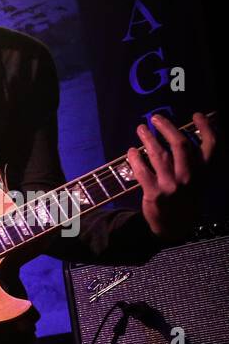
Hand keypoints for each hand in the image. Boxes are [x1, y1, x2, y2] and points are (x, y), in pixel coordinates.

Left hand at [130, 111, 215, 241]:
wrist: (174, 227)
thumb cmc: (184, 199)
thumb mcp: (198, 181)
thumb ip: (194, 162)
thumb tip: (181, 136)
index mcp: (204, 172)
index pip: (211, 145)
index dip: (206, 127)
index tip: (196, 116)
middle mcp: (190, 177)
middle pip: (180, 144)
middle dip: (167, 127)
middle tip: (156, 118)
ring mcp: (172, 185)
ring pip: (158, 154)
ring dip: (148, 138)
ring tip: (141, 129)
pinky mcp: (154, 193)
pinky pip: (142, 170)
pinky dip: (135, 158)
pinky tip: (132, 151)